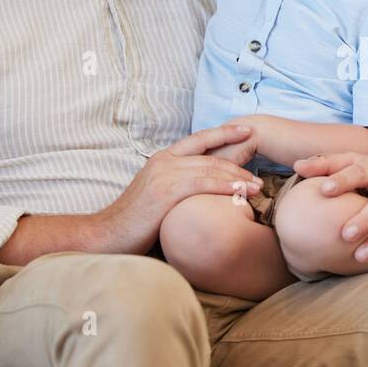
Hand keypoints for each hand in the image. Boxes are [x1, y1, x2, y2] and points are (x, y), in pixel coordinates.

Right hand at [90, 124, 261, 253]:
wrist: (106, 235)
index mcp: (162, 159)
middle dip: (240, 161)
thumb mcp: (158, 197)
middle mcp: (164, 161)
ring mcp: (164, 174)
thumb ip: (179, 187)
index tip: (247, 131)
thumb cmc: (134, 223)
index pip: (200, 140)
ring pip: (210, 168)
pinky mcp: (166, 190)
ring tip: (257, 187)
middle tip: (261, 172)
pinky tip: (242, 193)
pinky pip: (203, 184)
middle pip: (211, 155)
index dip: (225, 133)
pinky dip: (226, 187)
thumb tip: (204, 194)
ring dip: (238, 178)